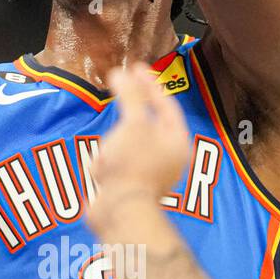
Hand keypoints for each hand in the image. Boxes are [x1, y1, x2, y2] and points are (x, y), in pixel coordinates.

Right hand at [92, 65, 191, 205]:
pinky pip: (121, 161)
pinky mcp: (132, 185)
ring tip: (108, 130)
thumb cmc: (132, 165)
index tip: (135, 67)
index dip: (150, 84)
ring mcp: (150, 173)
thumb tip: (121, 73)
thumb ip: (129, 96)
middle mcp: (169, 157)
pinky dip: (111, 155)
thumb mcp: (133, 124)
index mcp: (177, 142)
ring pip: (133, 142)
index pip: (165, 105)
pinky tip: (102, 159)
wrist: (120, 211)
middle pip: (151, 123)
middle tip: (121, 88)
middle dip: (134, 108)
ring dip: (119, 134)